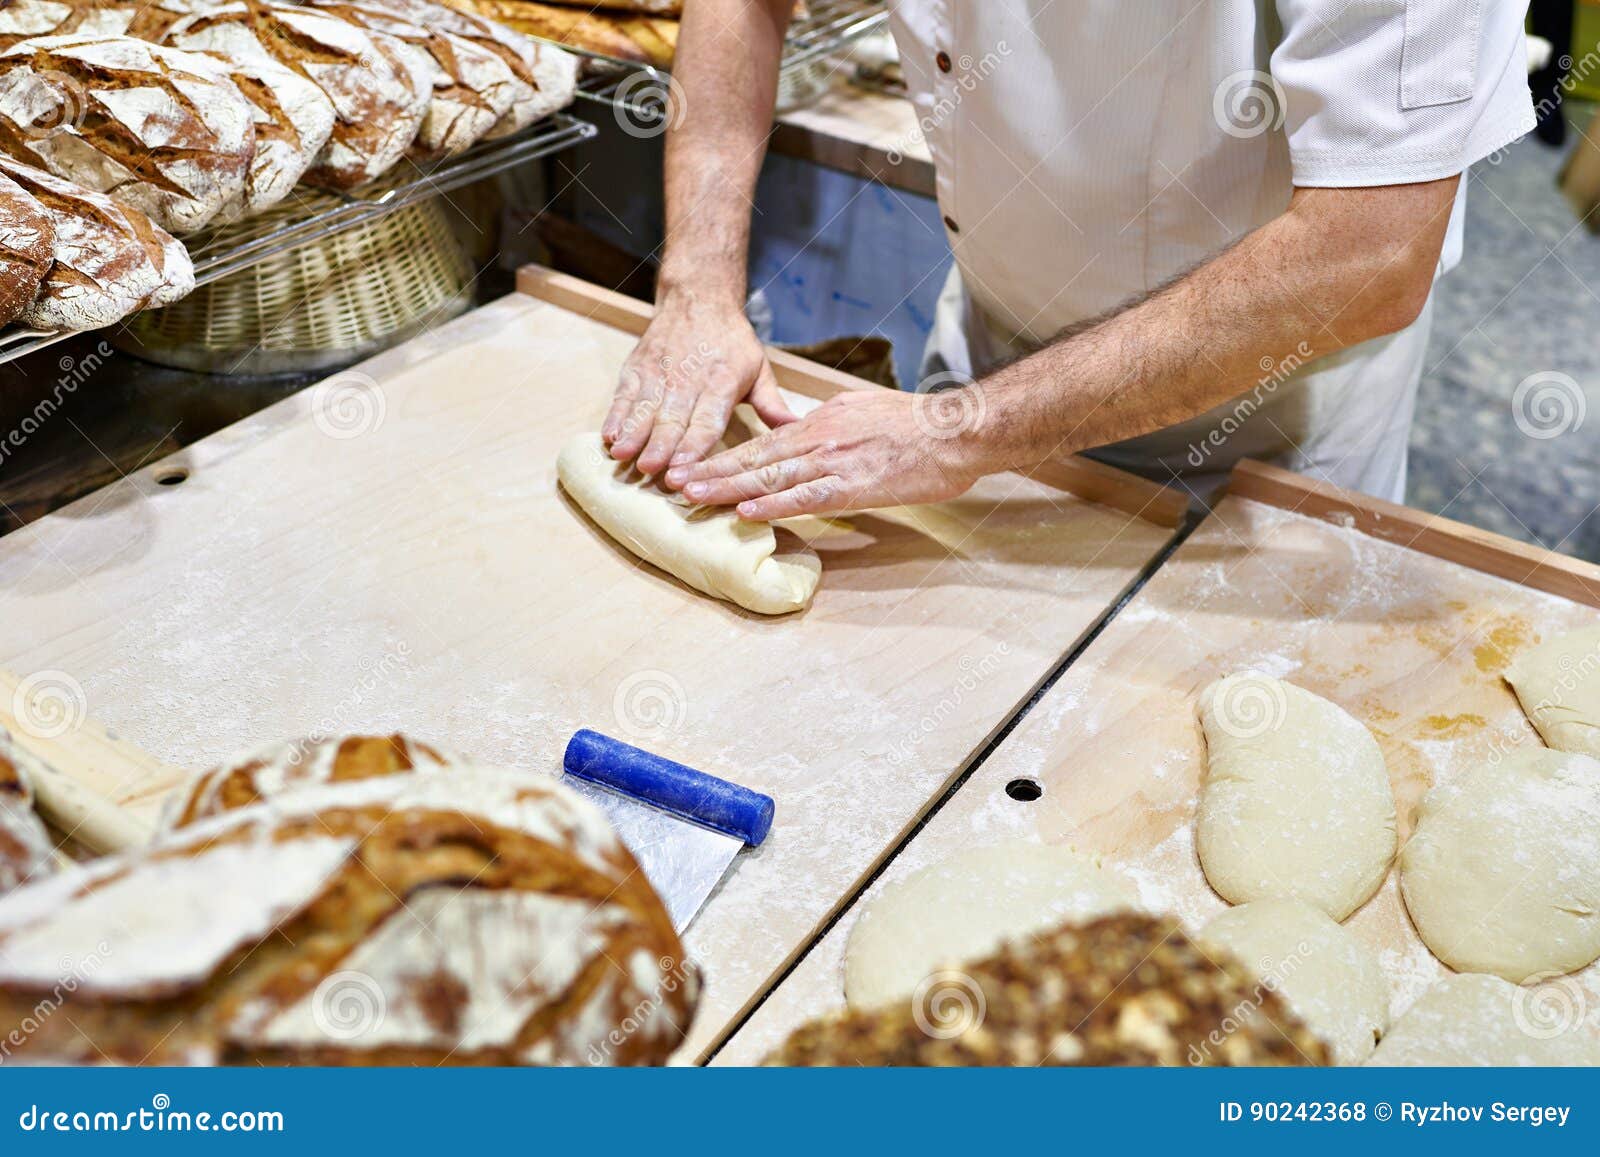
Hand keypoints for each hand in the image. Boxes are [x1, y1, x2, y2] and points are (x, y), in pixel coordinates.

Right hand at [603, 298, 795, 475]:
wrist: (699, 298)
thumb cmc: (732, 343)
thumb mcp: (760, 369)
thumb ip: (772, 405)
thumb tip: (796, 431)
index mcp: (722, 383)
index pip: (706, 420)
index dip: (693, 446)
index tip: (683, 469)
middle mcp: (689, 379)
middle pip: (672, 417)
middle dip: (660, 445)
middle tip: (650, 470)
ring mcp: (660, 372)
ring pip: (645, 407)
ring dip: (634, 433)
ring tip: (623, 457)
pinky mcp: (638, 366)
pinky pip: (625, 394)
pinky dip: (616, 415)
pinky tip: (610, 437)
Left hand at [663, 387, 995, 518]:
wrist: (954, 431)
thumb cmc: (916, 424)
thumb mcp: (861, 410)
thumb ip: (828, 425)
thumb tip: (803, 432)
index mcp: (820, 421)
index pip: (762, 442)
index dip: (725, 456)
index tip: (695, 466)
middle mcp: (818, 438)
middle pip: (755, 458)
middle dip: (712, 471)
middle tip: (674, 482)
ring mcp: (834, 462)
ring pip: (771, 477)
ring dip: (729, 488)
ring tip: (694, 496)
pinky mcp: (854, 486)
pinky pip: (806, 498)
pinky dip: (773, 505)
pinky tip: (746, 513)